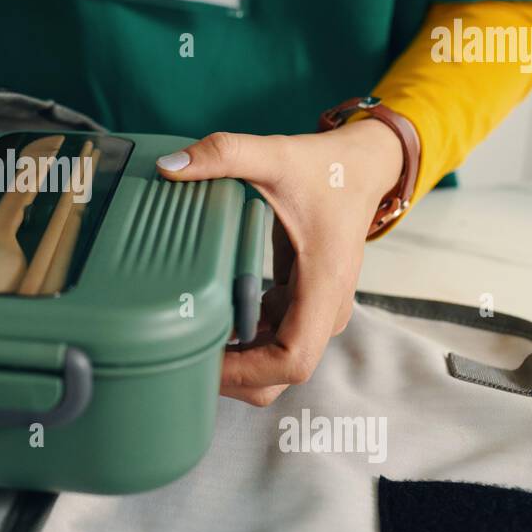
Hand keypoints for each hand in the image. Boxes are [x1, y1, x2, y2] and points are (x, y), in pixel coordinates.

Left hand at [155, 119, 403, 405]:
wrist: (363, 167)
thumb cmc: (326, 168)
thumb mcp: (275, 154)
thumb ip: (224, 153)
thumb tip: (168, 165)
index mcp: (323, 285)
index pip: (292, 359)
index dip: (248, 371)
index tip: (206, 360)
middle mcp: (325, 309)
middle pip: (280, 376)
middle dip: (235, 377)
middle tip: (184, 355)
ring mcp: (316, 312)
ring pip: (275, 365)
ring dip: (236, 363)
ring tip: (187, 342)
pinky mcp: (303, 305)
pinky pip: (272, 343)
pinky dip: (242, 345)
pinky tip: (208, 325)